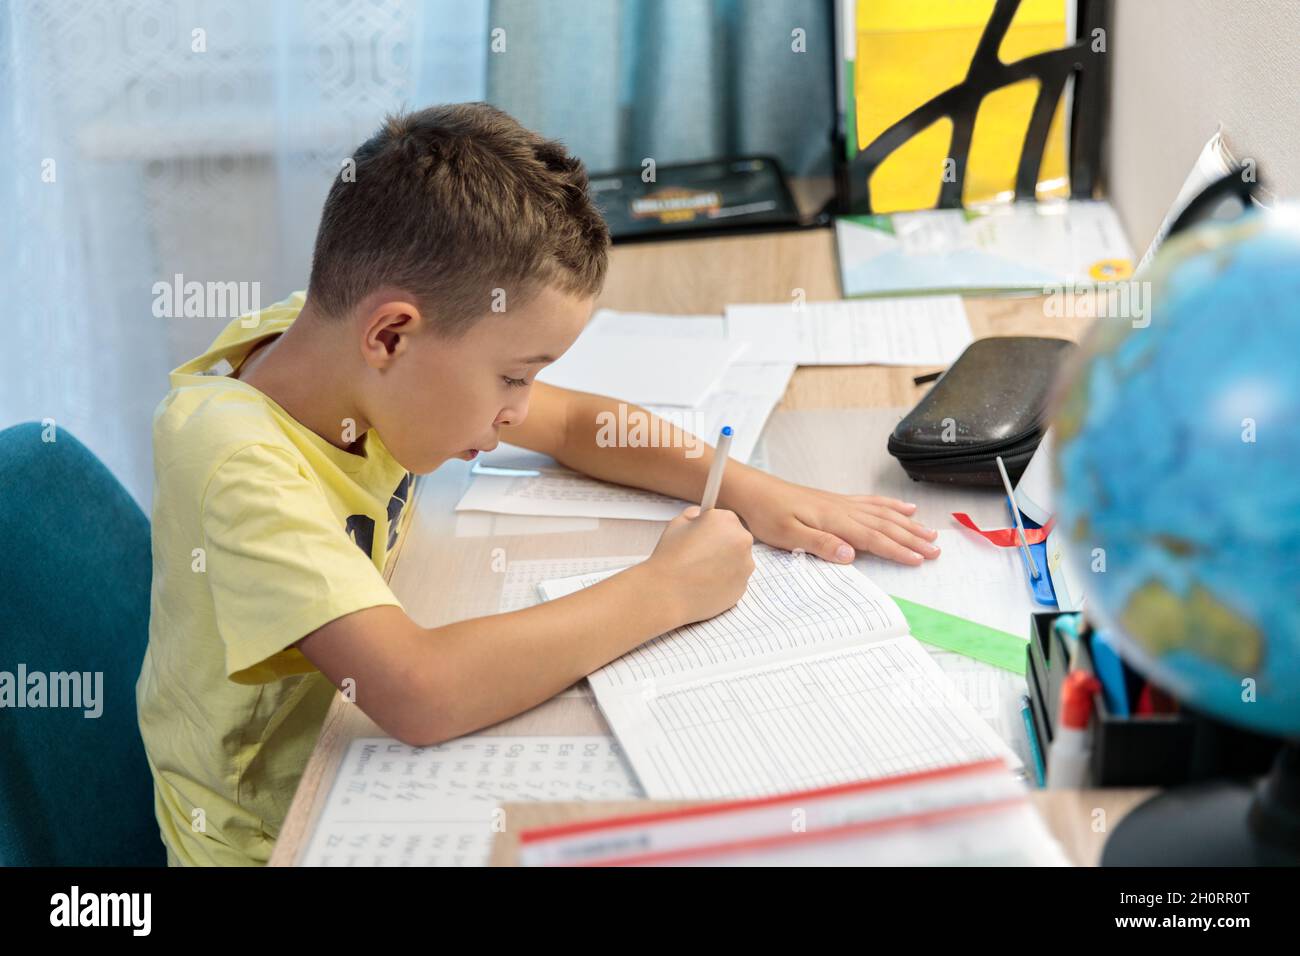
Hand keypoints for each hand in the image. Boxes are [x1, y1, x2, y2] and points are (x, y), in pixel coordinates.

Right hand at [643, 506, 754, 625]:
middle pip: (735, 537)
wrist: (667, 594)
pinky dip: (724, 580)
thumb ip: (693, 515)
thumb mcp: (677, 524)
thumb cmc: (670, 559)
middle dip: (721, 543)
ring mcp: (745, 565)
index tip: (704, 533)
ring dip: (724, 561)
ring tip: (700, 569)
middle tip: (699, 553)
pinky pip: (735, 578)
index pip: (725, 518)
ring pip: (737, 559)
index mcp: (726, 520)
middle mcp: (742, 540)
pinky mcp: (742, 586)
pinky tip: (704, 582)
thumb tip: (699, 516)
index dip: (711, 527)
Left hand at [723, 470, 940, 565]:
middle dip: (912, 538)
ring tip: (929, 532)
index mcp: (833, 520)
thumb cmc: (764, 514)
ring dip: (907, 524)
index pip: (873, 538)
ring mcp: (839, 503)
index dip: (898, 550)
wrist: (750, 490)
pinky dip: (890, 505)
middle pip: (885, 525)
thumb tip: (852, 554)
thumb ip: (820, 544)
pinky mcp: (834, 501)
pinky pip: (870, 502)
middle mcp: (842, 509)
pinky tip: (903, 508)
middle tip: (936, 549)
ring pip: (882, 513)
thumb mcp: (787, 535)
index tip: (920, 559)